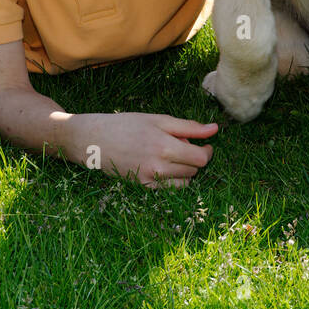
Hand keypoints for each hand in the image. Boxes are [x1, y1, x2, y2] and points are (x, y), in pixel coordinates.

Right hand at [70, 112, 217, 188]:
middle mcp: (158, 167)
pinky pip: (170, 189)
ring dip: (186, 170)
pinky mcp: (143, 188)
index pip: (200, 159)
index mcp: (164, 147)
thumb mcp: (159, 120)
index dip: (207, 151)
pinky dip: (173, 179)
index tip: (204, 144)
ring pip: (184, 182)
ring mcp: (150, 180)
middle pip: (194, 170)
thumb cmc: (127, 125)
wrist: (94, 140)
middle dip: (195, 158)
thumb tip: (215, 129)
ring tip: (172, 155)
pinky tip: (162, 165)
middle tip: (182, 145)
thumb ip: (189, 127)